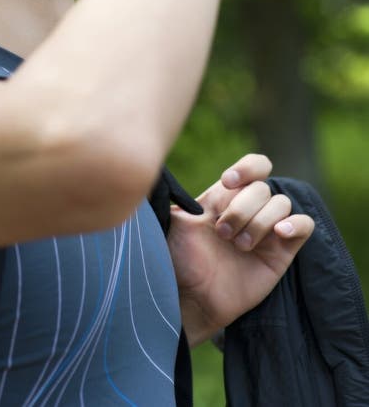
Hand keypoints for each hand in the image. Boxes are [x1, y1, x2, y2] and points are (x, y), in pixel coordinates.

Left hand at [167, 153, 313, 346]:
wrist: (189, 298)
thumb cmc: (177, 259)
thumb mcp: (174, 221)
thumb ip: (177, 196)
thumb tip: (162, 171)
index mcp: (226, 196)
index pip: (254, 167)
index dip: (247, 169)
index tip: (226, 183)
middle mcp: (249, 209)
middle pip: (263, 188)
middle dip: (241, 208)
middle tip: (222, 233)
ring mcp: (267, 230)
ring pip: (282, 204)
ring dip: (260, 222)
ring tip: (240, 246)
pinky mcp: (282, 253)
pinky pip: (304, 226)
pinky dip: (295, 224)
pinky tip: (279, 234)